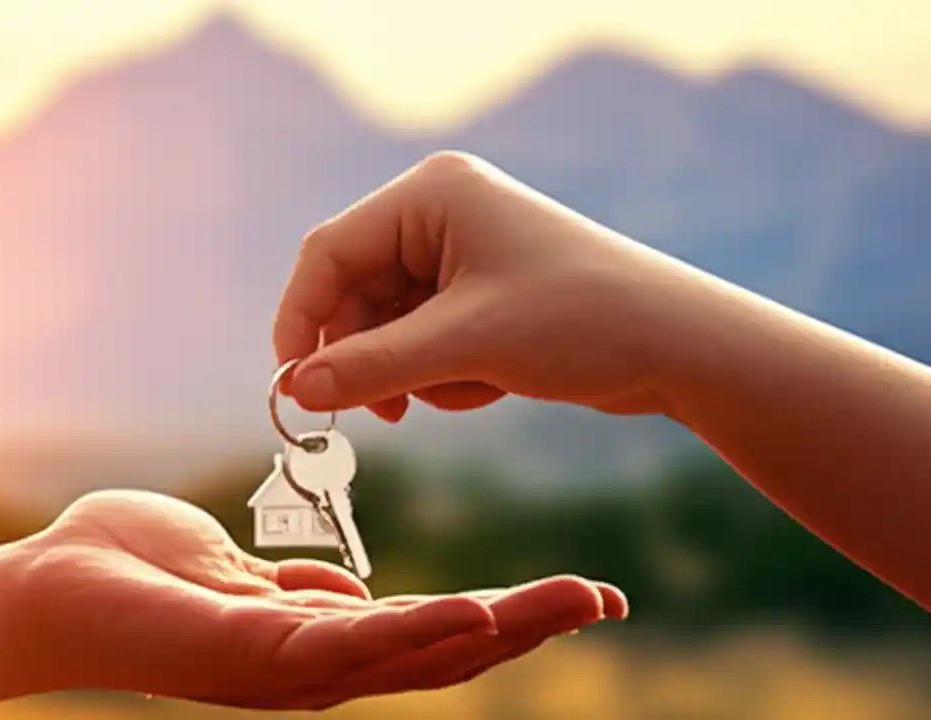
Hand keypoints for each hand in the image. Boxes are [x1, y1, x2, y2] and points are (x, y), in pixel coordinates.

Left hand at [15, 490, 624, 708]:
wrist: (50, 589)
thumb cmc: (134, 569)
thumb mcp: (234, 570)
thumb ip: (294, 587)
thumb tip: (350, 591)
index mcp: (311, 639)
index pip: (424, 630)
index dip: (501, 618)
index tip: (572, 591)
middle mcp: (311, 666)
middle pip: (436, 651)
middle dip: (523, 630)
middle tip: (604, 601)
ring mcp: (284, 670)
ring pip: (408, 654)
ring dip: (493, 633)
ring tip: (567, 603)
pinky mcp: (250, 659)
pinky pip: (345, 643)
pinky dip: (415, 630)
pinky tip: (470, 612)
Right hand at [274, 150, 694, 420]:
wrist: (678, 347)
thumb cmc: (580, 322)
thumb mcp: (465, 347)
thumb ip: (371, 367)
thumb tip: (293, 392)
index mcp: (430, 195)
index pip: (328, 252)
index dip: (301, 319)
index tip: (292, 387)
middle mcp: (439, 215)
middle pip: (354, 294)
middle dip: (367, 357)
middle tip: (377, 414)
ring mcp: (461, 256)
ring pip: (387, 326)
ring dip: (411, 372)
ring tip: (464, 388)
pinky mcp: (479, 295)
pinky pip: (423, 341)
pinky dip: (443, 374)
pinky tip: (490, 384)